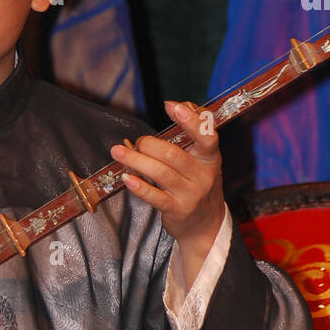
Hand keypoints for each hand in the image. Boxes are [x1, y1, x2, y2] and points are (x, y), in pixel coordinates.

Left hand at [111, 100, 225, 289]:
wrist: (206, 225)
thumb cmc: (198, 183)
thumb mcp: (202, 159)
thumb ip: (192, 131)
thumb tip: (181, 104)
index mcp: (210, 157)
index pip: (207, 136)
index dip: (191, 120)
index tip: (173, 106)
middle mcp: (203, 175)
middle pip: (173, 154)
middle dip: (149, 144)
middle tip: (137, 142)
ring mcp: (191, 194)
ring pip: (161, 173)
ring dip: (136, 160)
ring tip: (119, 152)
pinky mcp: (177, 211)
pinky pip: (155, 197)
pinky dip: (139, 186)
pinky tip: (127, 178)